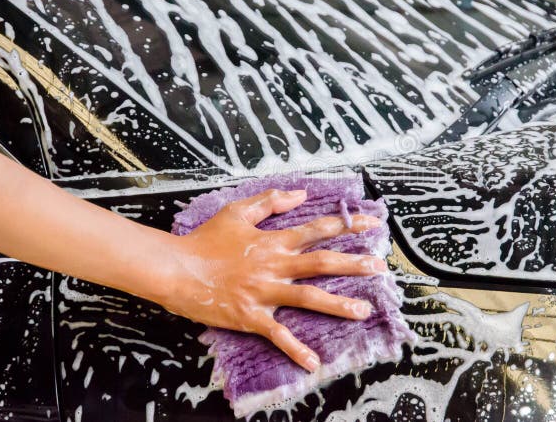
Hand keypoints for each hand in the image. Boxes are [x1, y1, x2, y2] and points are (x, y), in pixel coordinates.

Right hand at [156, 189, 385, 371]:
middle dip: (354, 264)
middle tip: (380, 269)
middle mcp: (275, 265)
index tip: (372, 225)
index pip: (318, 229)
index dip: (347, 225)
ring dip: (338, 305)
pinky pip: (278, 334)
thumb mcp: (237, 211)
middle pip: (322, 263)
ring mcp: (264, 291)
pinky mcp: (250, 315)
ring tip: (364, 312)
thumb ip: (270, 201)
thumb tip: (301, 193)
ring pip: (309, 297)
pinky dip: (295, 349)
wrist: (175, 268)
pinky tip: (313, 362)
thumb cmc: (205, 239)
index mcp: (274, 240)